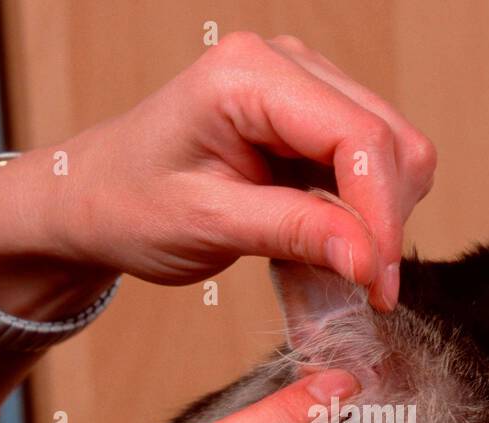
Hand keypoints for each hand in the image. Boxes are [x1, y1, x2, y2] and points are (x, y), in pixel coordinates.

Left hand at [0, 32, 436, 314]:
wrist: (94, 197)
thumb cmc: (128, 202)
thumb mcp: (206, 224)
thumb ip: (293, 233)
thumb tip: (370, 261)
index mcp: (249, 75)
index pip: (357, 137)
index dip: (380, 215)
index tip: (379, 284)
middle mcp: (287, 65)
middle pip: (390, 140)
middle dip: (388, 220)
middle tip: (369, 291)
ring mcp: (306, 88)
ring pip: (394, 152)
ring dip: (381, 218)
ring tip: (346, 272)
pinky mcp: (314, 120)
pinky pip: (373, 166)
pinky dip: (366, 214)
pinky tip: (333, 248)